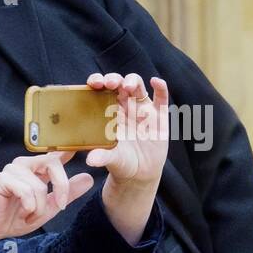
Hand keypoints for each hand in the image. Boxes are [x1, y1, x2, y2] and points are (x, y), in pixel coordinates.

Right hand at [0, 151, 94, 244]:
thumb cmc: (16, 217)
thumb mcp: (49, 207)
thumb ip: (67, 193)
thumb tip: (89, 178)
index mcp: (37, 168)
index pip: (57, 153)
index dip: (72, 147)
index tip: (89, 144)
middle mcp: (25, 164)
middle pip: (53, 163)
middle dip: (61, 187)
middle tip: (60, 206)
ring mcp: (13, 170)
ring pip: (39, 185)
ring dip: (39, 207)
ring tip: (30, 215)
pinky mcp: (3, 179)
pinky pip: (26, 191)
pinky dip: (28, 206)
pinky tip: (23, 212)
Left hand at [85, 72, 169, 193]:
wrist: (140, 173)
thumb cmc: (121, 162)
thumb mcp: (111, 159)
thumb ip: (102, 157)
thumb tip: (90, 160)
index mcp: (108, 112)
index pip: (101, 90)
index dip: (97, 82)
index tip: (94, 83)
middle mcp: (124, 107)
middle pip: (119, 84)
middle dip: (114, 79)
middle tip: (110, 83)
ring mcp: (142, 109)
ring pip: (138, 87)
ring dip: (133, 81)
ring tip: (128, 86)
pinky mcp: (159, 116)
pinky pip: (162, 98)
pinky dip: (161, 88)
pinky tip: (156, 81)